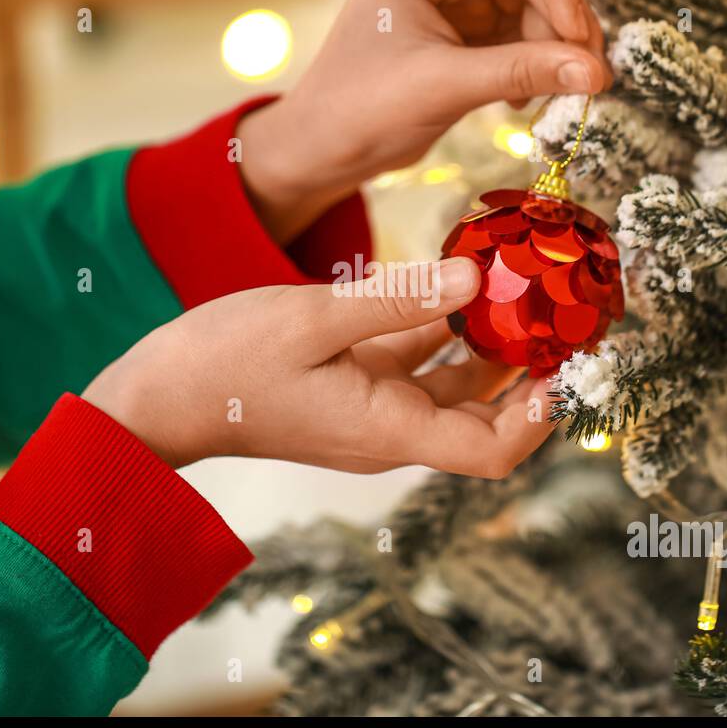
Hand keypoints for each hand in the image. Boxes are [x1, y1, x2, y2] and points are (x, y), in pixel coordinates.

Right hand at [82, 257, 555, 477]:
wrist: (156, 397)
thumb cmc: (222, 365)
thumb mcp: (312, 320)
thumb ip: (398, 300)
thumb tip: (477, 279)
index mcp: (388, 429)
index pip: (493, 451)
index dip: (541, 416)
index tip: (569, 361)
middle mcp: (390, 428)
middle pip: (484, 415)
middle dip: (528, 369)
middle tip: (560, 310)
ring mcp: (370, 406)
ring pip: (452, 382)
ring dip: (487, 342)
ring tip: (518, 283)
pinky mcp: (351, 383)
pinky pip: (413, 360)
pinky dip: (440, 326)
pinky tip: (456, 277)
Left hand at [238, 0, 609, 242]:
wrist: (323, 148)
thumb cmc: (360, 110)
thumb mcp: (444, 86)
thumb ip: (521, 72)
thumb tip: (596, 72)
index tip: (582, 39)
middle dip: (559, 22)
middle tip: (588, 72)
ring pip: (526, 2)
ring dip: (549, 46)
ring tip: (559, 91)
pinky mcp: (457, 24)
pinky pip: (513, 29)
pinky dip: (531, 60)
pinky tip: (528, 98)